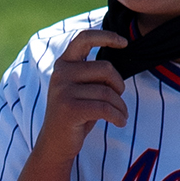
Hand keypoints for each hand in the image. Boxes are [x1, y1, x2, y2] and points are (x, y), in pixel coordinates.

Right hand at [39, 29, 129, 156]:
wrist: (56, 144)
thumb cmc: (76, 113)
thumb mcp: (82, 88)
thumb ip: (93, 71)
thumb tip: (119, 52)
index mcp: (64, 64)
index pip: (84, 38)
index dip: (106, 36)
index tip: (124, 42)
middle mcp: (60, 73)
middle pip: (105, 68)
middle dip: (119, 85)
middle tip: (119, 100)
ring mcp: (63, 91)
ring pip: (107, 92)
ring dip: (120, 106)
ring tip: (121, 115)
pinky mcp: (69, 109)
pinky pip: (104, 108)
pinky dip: (118, 116)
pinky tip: (120, 122)